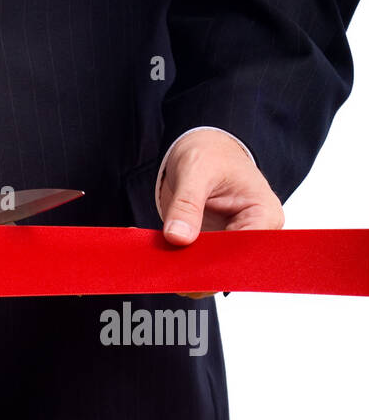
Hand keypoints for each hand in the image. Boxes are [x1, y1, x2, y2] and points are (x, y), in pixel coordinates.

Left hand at [159, 128, 283, 297]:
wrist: (202, 148)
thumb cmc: (209, 152)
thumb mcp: (195, 170)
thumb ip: (187, 203)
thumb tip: (177, 238)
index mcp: (264, 214)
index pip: (245, 251)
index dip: (217, 264)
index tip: (188, 270)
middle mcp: (252, 233)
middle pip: (229, 266)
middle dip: (199, 271)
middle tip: (166, 271)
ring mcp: (231, 241)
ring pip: (211, 270)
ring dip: (185, 269)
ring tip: (158, 264)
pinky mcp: (211, 245)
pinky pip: (196, 262)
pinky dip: (176, 262)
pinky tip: (156, 257)